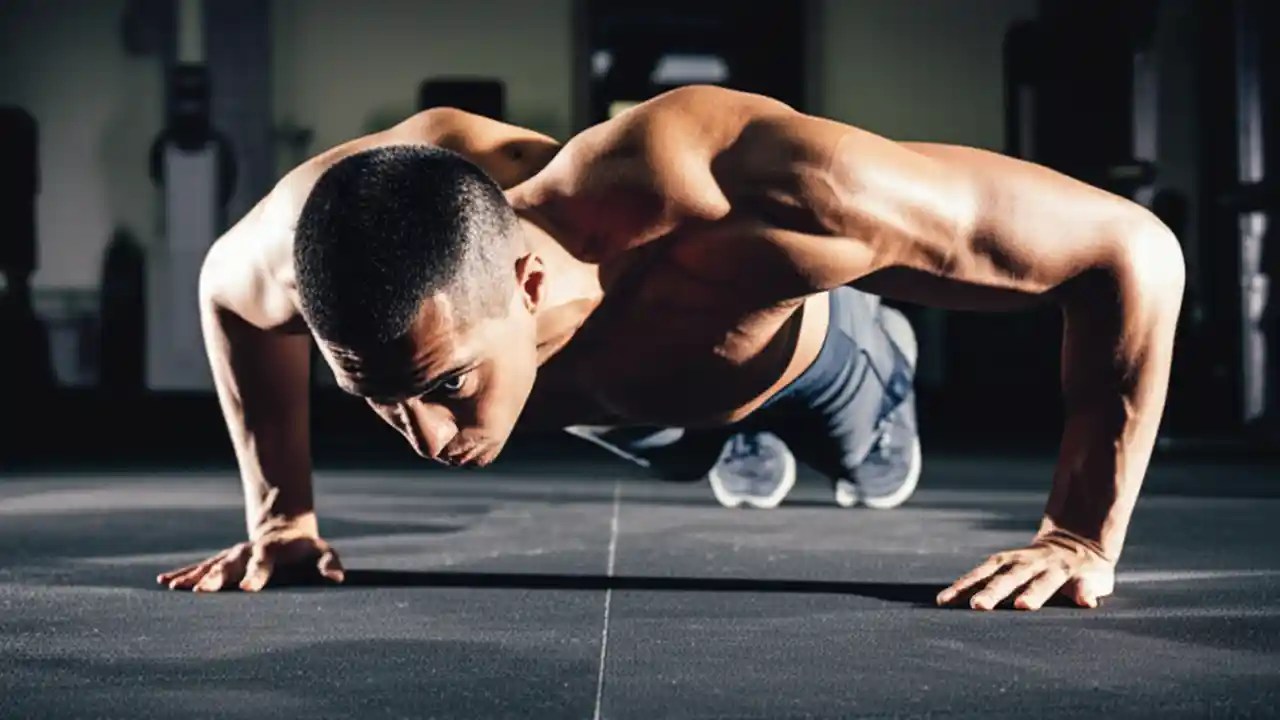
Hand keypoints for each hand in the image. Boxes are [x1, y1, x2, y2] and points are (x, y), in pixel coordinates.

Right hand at [156, 515, 343, 592]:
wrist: (285, 529)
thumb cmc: (307, 548)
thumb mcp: (323, 552)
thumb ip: (330, 564)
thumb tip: (337, 578)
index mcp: (272, 550)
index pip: (264, 562)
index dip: (257, 575)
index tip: (247, 590)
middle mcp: (247, 551)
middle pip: (230, 564)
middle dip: (216, 578)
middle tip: (200, 593)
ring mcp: (233, 554)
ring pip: (211, 565)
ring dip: (193, 577)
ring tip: (174, 589)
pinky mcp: (222, 560)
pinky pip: (200, 566)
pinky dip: (184, 574)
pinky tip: (164, 582)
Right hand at [936, 530, 1115, 610]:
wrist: (1073, 538)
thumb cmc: (1088, 570)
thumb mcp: (1098, 579)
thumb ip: (1088, 588)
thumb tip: (1087, 600)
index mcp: (1060, 570)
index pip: (1045, 583)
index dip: (1035, 594)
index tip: (1023, 606)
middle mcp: (1033, 563)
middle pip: (1012, 579)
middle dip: (995, 592)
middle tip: (979, 607)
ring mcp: (1014, 560)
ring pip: (988, 574)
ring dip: (968, 587)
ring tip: (946, 602)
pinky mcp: (999, 561)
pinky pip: (977, 574)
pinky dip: (960, 585)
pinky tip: (943, 599)